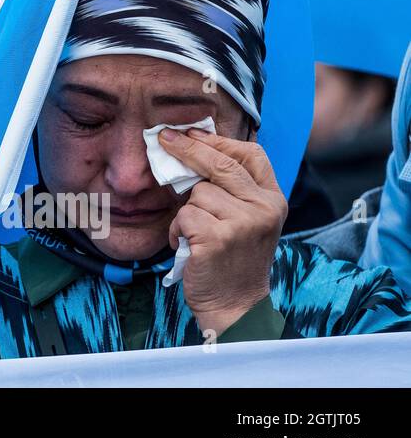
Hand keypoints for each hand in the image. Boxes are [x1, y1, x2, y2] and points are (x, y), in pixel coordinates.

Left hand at [160, 127, 286, 334]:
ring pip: (197, 193)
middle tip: (163, 138)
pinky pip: (184, 215)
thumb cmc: (234, 259)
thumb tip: (196, 147)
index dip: (219, 140)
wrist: (236, 305)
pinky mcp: (218, 238)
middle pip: (220, 163)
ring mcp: (242, 223)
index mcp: (273, 199)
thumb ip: (233, 189)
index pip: (251, 154)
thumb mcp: (247, 220)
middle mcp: (263, 208)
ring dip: (187, 212)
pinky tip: (189, 245)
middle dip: (187, 148)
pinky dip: (178, 230)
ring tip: (197, 234)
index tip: (192, 132)